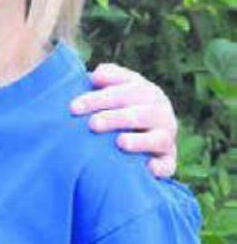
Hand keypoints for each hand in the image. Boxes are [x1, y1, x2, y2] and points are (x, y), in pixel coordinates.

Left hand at [73, 62, 177, 178]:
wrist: (144, 136)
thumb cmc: (116, 107)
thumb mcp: (113, 89)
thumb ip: (106, 78)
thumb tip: (96, 74)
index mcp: (144, 91)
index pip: (124, 90)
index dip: (99, 98)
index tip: (73, 107)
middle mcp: (159, 112)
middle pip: (140, 114)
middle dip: (115, 118)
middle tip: (92, 124)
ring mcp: (166, 136)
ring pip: (158, 138)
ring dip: (139, 141)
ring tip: (120, 142)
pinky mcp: (168, 159)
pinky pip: (167, 164)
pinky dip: (161, 167)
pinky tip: (149, 169)